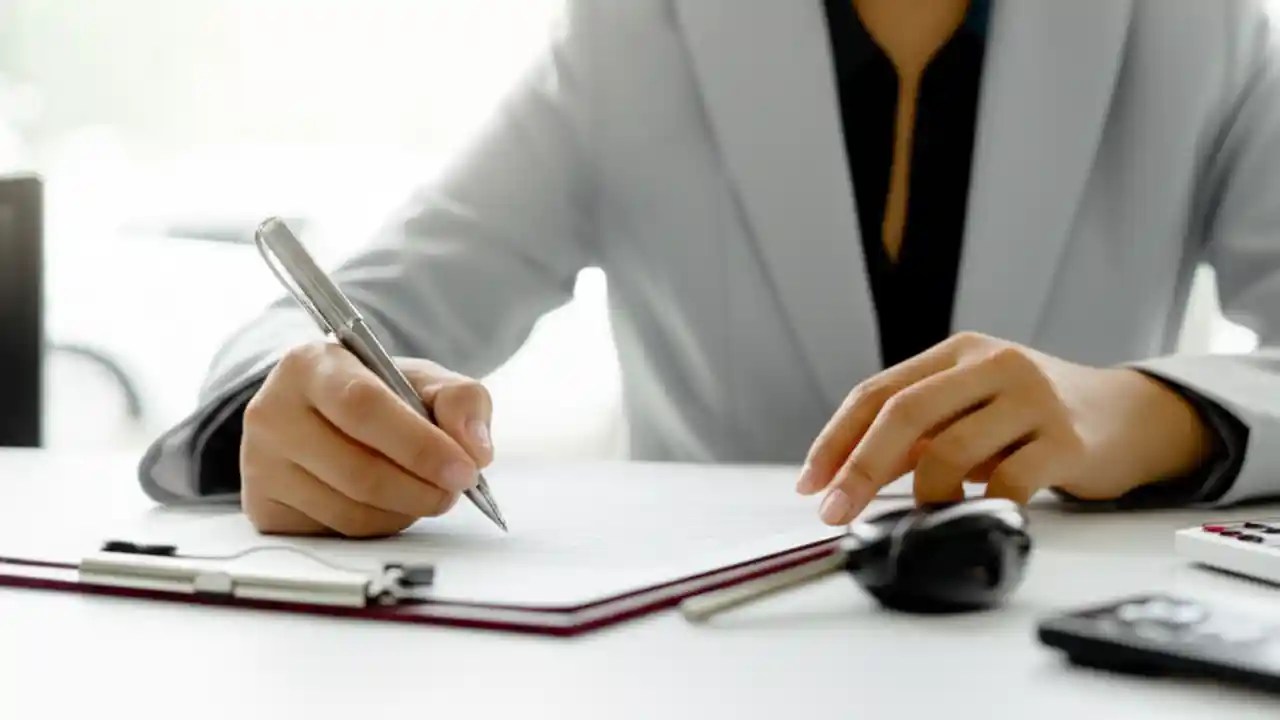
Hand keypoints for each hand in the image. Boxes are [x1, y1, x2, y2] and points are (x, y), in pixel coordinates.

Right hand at [240, 341, 493, 536]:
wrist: (320, 414)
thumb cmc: (377, 394)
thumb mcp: (422, 380)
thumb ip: (461, 401)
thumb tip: (475, 449)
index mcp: (310, 366)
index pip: (363, 408)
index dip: (420, 445)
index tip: (464, 469)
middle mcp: (272, 414)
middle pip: (359, 471)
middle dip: (422, 488)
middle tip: (457, 488)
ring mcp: (260, 466)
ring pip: (351, 511)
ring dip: (406, 510)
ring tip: (425, 490)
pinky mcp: (263, 511)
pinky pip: (338, 534)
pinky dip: (379, 526)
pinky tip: (389, 503)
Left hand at [797, 332, 1214, 524]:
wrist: (1130, 417)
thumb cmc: (1035, 418)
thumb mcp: (971, 411)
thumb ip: (916, 437)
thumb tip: (846, 478)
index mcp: (958, 353)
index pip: (877, 392)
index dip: (836, 439)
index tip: (811, 484)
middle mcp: (993, 365)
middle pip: (905, 413)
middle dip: (859, 468)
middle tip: (835, 511)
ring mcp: (1033, 398)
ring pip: (951, 449)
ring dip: (923, 494)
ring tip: (923, 515)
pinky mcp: (1068, 439)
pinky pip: (1008, 481)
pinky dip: (980, 506)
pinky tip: (975, 517)